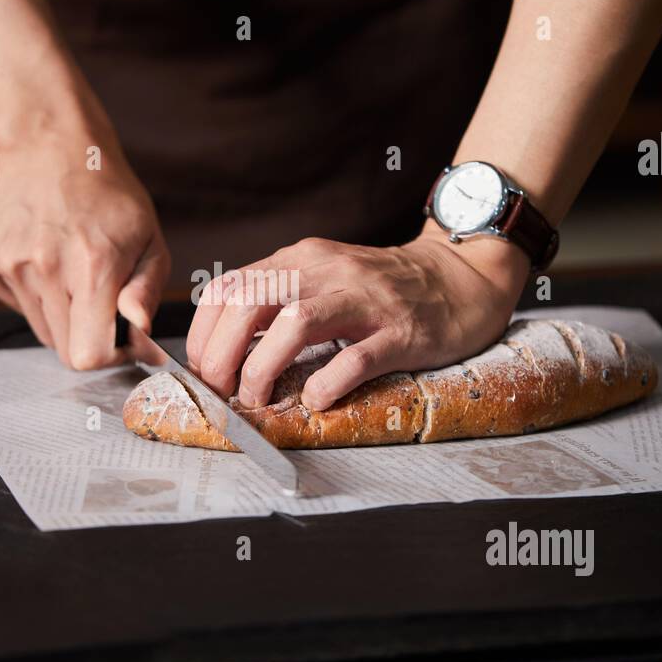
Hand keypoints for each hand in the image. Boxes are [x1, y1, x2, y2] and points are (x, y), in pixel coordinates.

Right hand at [0, 107, 169, 369]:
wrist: (50, 147)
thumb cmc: (108, 196)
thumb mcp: (148, 240)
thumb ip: (147, 292)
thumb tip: (141, 336)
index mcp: (92, 267)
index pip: (87, 355)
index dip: (110, 357)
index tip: (122, 339)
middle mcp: (45, 269)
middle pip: (64, 350)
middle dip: (89, 335)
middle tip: (102, 301)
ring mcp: (10, 266)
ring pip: (42, 331)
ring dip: (63, 316)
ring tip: (73, 273)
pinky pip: (18, 306)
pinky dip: (36, 295)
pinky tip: (46, 258)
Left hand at [185, 230, 528, 410]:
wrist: (459, 277)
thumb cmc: (382, 289)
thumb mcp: (322, 279)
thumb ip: (278, 301)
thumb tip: (223, 348)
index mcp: (300, 260)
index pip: (229, 288)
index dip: (203, 334)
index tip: (201, 371)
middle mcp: (326, 272)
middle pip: (251, 303)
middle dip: (222, 354)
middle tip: (222, 391)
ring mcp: (365, 300)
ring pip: (295, 325)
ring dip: (262, 368)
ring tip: (258, 399)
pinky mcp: (401, 332)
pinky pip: (354, 359)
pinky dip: (326, 384)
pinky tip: (315, 400)